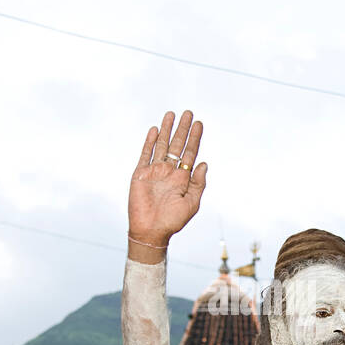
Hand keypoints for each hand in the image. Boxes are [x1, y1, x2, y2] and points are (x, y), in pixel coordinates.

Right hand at [128, 110, 207, 246]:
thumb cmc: (172, 221)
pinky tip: (155, 130)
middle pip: (177, 145)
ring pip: (162, 146)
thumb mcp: (191, 203)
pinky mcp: (140, 174)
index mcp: (182, 178)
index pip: (190, 153)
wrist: (151, 231)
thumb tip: (203, 163)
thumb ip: (198, 183)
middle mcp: (169, 172)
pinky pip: (146, 154)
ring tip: (171, 114)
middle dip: (182, 129)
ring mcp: (154, 171)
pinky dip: (150, 142)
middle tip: (188, 113)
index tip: (199, 123)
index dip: (194, 138)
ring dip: (167, 130)